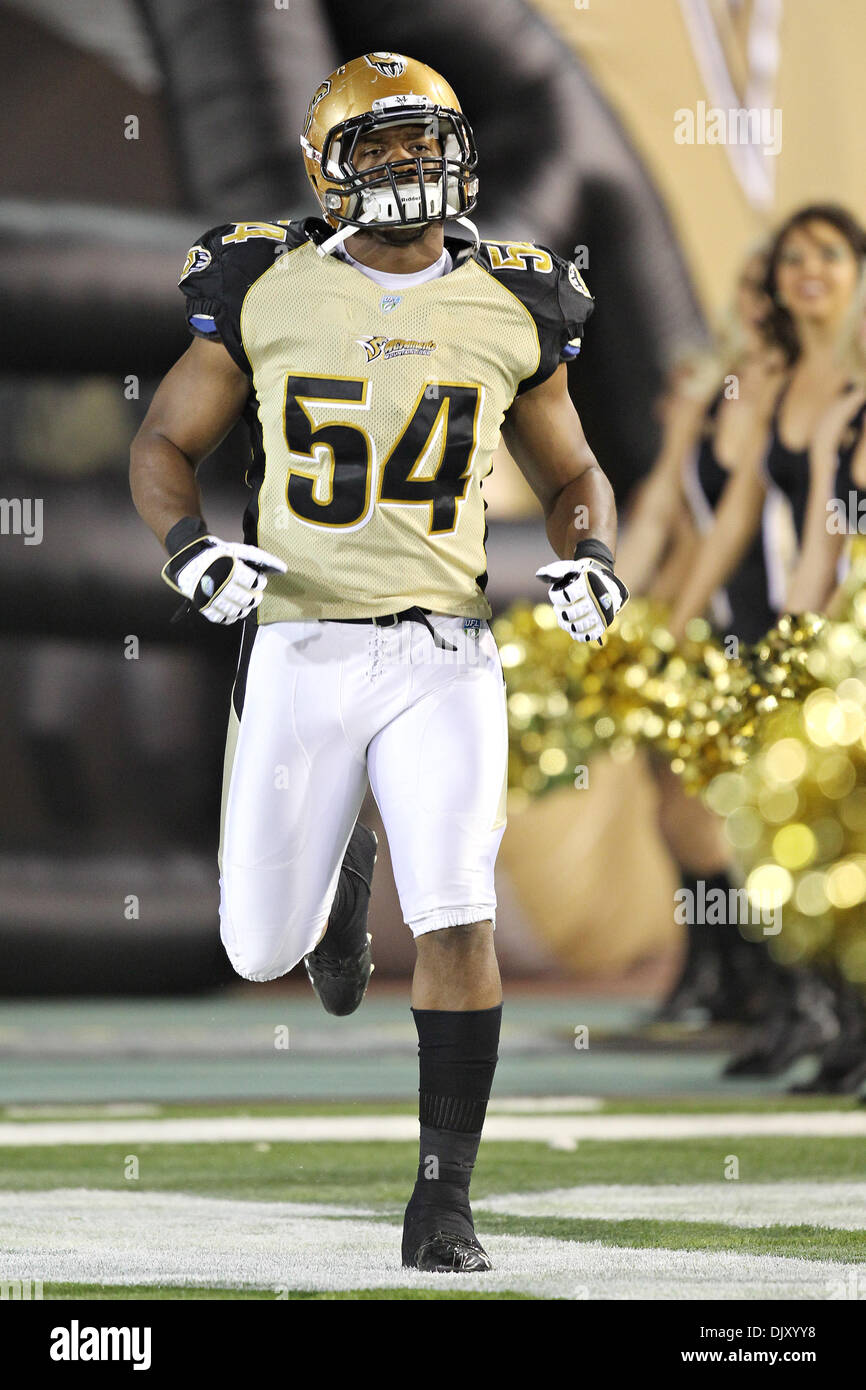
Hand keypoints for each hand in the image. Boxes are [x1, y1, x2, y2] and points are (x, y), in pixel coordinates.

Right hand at [161, 535, 287, 624]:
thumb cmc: (218, 554)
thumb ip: (262, 558)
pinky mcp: (204, 606)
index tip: (257, 580)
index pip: (254, 582)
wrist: (189, 559)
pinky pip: (221, 619)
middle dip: (254, 598)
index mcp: (230, 569)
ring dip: (243, 609)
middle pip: (246, 600)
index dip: (259, 582)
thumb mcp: (239, 551)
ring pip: (235, 612)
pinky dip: (229, 617)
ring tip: (243, 602)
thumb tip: (283, 569)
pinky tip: (232, 609)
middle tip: (253, 594)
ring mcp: (211, 598)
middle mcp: (221, 585)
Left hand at [536, 557, 628, 644]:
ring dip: (567, 625)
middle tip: (560, 610)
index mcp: (587, 583)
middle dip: (561, 613)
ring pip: (577, 626)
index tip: (559, 596)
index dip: (557, 598)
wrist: (603, 583)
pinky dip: (579, 635)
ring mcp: (600, 613)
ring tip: (566, 619)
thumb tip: (539, 575)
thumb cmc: (581, 578)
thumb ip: (555, 570)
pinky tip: (574, 630)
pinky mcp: (603, 624)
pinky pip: (590, 635)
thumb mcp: (570, 568)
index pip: (567, 596)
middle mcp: (596, 598)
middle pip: (569, 614)